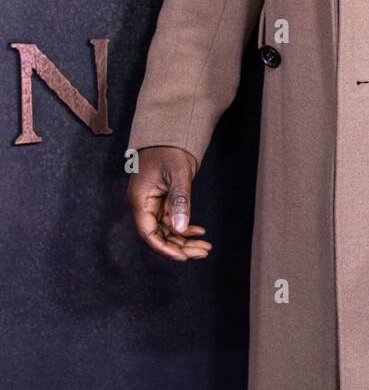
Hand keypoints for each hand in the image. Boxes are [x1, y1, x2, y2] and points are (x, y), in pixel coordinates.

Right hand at [127, 145, 211, 261]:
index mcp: (140, 200)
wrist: (170, 133)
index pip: (148, 234)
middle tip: (203, 252)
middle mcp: (144, 205)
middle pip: (159, 236)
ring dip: (185, 240)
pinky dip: (185, 227)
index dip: (165, 248)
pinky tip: (200, 232)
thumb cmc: (170, 150)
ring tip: (206, 246)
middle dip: (180, 247)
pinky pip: (172, 221)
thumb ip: (180, 201)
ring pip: (167, 230)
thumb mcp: (178, 174)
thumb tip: (181, 229)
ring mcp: (153, 203)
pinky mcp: (162, 200)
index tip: (183, 257)